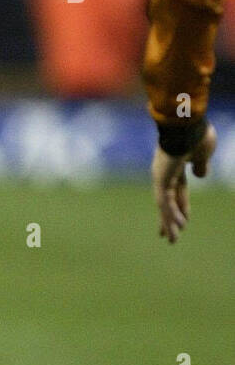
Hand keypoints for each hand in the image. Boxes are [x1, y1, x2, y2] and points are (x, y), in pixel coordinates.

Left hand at [152, 122, 216, 242]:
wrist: (186, 124)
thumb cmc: (196, 133)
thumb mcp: (203, 153)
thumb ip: (201, 165)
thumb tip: (200, 176)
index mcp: (176, 168)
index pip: (178, 193)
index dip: (180, 208)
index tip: (183, 222)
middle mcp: (165, 174)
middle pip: (167, 203)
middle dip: (168, 220)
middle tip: (166, 236)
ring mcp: (161, 177)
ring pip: (164, 205)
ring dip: (169, 223)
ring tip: (171, 240)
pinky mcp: (160, 179)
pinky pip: (165, 201)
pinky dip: (170, 214)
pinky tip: (177, 227)